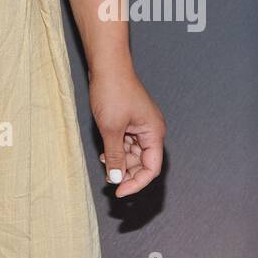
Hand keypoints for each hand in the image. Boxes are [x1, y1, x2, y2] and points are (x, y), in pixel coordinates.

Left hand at [89, 68, 165, 196]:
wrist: (107, 66)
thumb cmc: (112, 92)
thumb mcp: (111, 129)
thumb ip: (115, 156)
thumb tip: (117, 178)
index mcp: (154, 133)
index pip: (152, 168)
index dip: (136, 183)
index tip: (119, 192)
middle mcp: (151, 130)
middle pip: (144, 162)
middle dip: (127, 172)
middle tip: (109, 179)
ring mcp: (141, 124)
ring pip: (134, 153)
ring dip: (120, 160)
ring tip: (103, 162)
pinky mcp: (131, 120)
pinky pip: (127, 142)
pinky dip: (117, 149)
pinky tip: (104, 152)